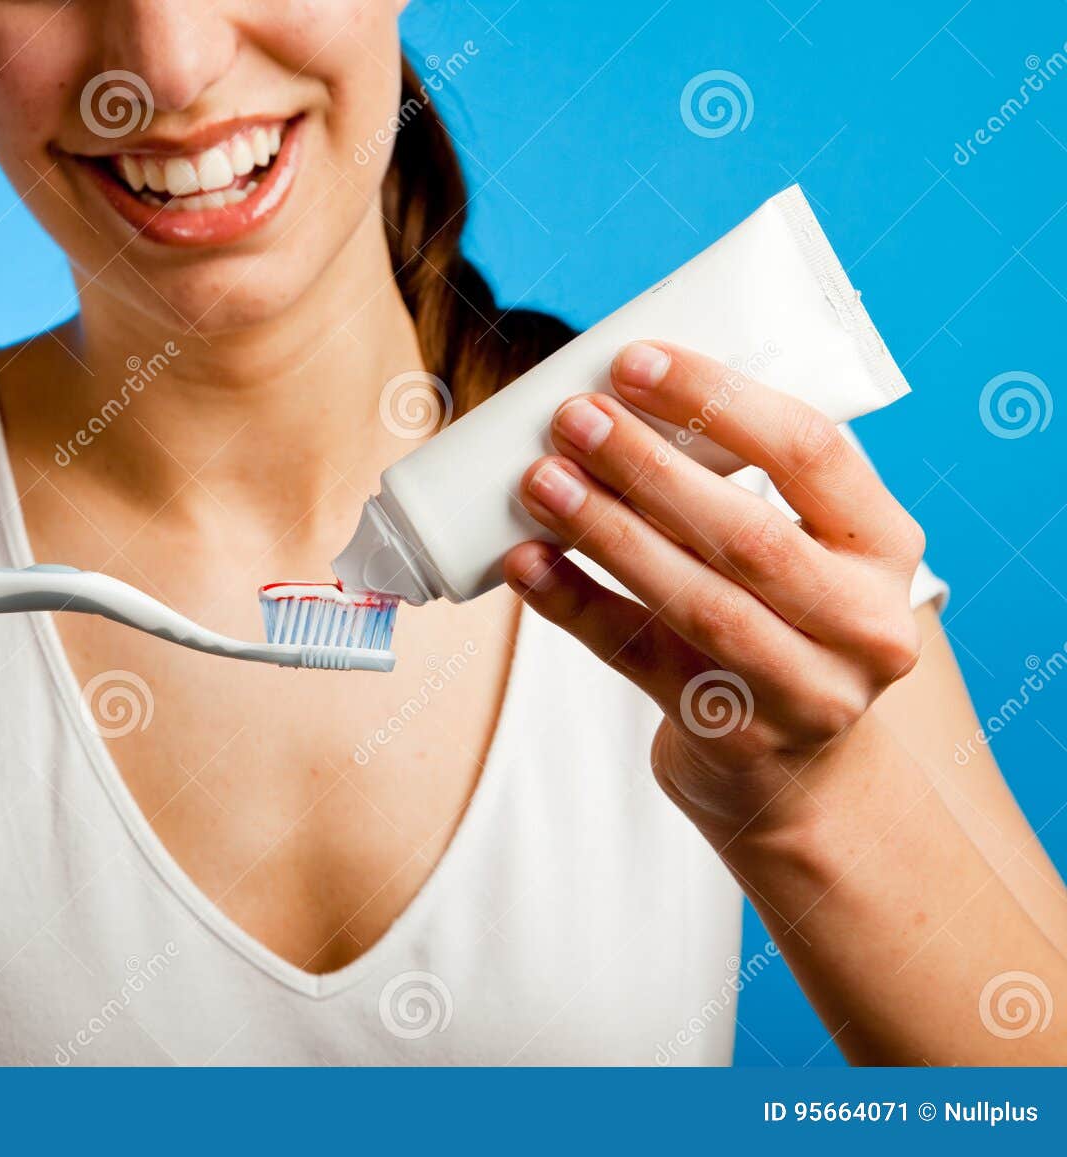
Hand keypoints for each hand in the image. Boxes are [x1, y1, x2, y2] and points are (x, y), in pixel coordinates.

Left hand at [503, 341, 925, 843]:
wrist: (792, 773)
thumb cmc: (774, 620)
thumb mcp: (795, 551)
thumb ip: (735, 487)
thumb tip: (608, 398)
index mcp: (885, 545)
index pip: (813, 450)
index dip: (718, 399)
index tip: (633, 361)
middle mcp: (864, 622)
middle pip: (747, 533)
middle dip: (649, 468)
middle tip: (572, 417)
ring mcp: (806, 690)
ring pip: (695, 601)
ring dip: (607, 534)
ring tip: (539, 481)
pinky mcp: (736, 738)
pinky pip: (639, 659)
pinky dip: (574, 606)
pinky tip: (524, 565)